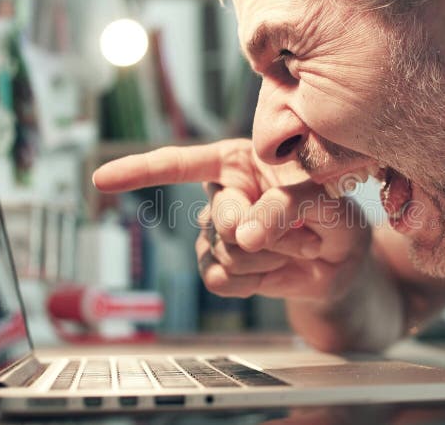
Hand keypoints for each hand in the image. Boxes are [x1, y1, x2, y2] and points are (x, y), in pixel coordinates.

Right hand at [92, 139, 371, 303]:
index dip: (141, 170)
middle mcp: (222, 194)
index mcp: (239, 162)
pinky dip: (254, 281)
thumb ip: (285, 207)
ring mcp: (217, 233)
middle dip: (264, 232)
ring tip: (301, 247)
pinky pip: (219, 279)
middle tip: (305, 235)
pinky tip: (275, 270)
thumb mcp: (325, 201)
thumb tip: (241, 236)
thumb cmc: (335, 214)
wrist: (343, 261)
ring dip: (271, 258)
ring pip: (223, 252)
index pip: (182, 163)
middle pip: (218, 218)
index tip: (101, 178)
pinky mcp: (221, 267)